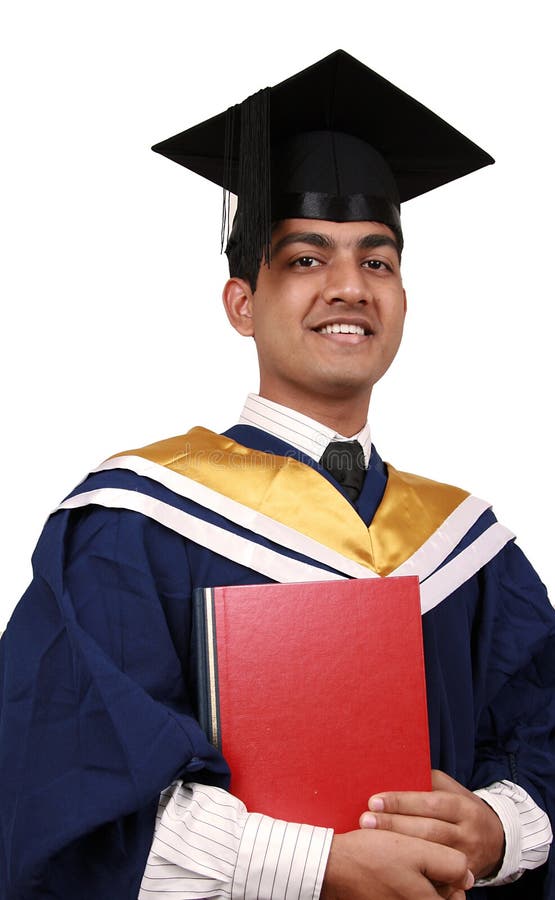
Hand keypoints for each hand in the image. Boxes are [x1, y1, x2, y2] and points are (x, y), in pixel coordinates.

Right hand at [320, 828, 473, 899]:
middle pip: (443, 897)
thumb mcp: (417, 851)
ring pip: (424, 894)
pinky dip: (405, 882)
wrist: (332, 866)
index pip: (458, 896)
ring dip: (420, 877)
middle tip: (415, 856)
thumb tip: (468, 876)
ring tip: (402, 858)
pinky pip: (406, 895)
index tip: (431, 856)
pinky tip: (391, 866)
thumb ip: (450, 864)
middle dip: (437, 877)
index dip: (451, 874)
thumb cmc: (373, 856)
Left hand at [359, 769, 504, 879]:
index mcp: (464, 806)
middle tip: (365, 819)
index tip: (374, 801)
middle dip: (394, 825)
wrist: (497, 841)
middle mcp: (467, 833)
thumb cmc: (464, 809)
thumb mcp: (453, 791)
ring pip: (431, 852)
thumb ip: (429, 782)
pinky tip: (394, 861)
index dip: (402, 802)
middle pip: (428, 830)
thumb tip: (397, 773)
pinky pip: (437, 873)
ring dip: (400, 845)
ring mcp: (466, 858)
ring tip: (372, 838)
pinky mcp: (463, 877)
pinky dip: (415, 867)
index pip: (431, 803)